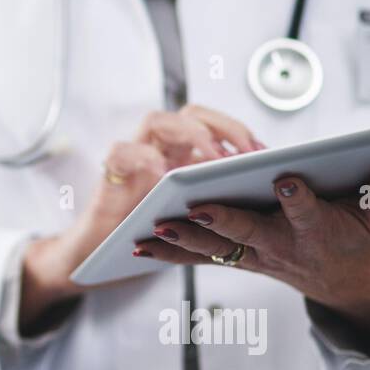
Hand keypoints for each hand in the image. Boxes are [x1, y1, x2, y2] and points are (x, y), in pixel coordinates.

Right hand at [19, 105, 263, 334]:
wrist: (102, 254)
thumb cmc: (149, 235)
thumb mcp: (192, 216)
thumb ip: (217, 198)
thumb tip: (267, 192)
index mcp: (182, 155)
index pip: (213, 123)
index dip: (238, 131)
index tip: (262, 152)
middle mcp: (159, 149)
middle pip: (190, 114)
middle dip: (221, 126)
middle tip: (244, 153)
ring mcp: (133, 158)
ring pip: (156, 121)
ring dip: (188, 135)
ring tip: (212, 159)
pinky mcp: (110, 176)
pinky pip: (121, 152)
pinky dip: (143, 159)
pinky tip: (163, 177)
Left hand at [134, 168, 369, 335]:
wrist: (341, 283)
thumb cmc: (355, 236)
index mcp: (316, 229)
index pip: (306, 210)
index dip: (298, 197)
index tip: (287, 180)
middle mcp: (280, 244)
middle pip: (248, 231)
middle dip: (223, 219)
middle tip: (196, 206)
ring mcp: (253, 255)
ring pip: (213, 247)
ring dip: (182, 239)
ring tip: (150, 230)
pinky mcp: (234, 258)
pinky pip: (197, 257)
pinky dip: (168, 252)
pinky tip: (138, 245)